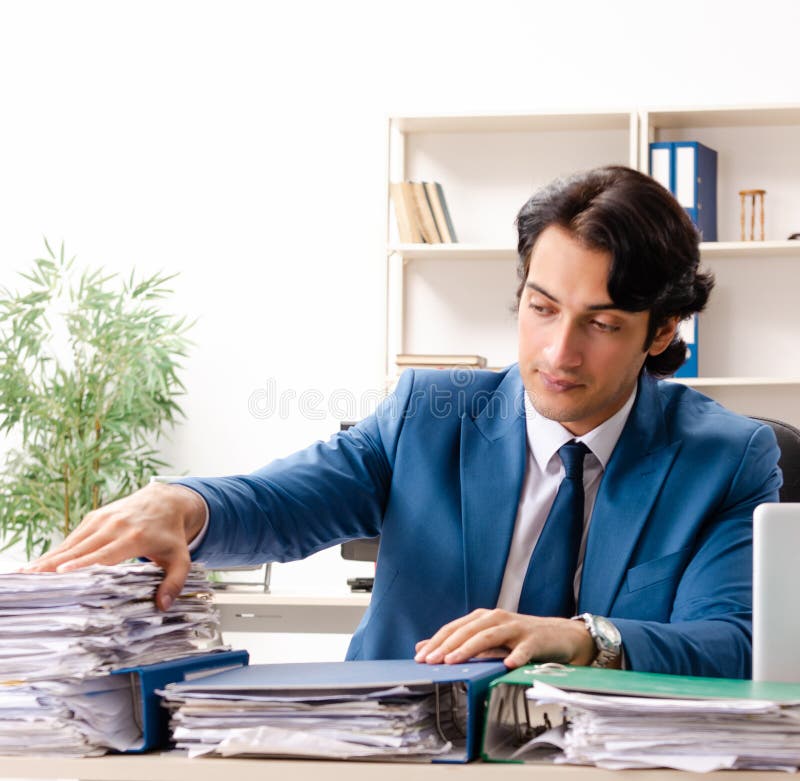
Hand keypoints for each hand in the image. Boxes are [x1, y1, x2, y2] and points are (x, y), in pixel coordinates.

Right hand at [23, 482, 206, 610]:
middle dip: (55, 564)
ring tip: (26, 574)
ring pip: (72, 542)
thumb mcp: (181, 558)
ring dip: (49, 557)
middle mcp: (115, 526)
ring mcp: (102, 519)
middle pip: (81, 549)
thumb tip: (162, 606)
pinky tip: (41, 564)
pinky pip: (73, 537)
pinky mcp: (94, 517)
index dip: (84, 563)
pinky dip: (56, 550)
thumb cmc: (171, 535)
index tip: (62, 572)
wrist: (165, 501)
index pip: (105, 553)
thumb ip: (175, 582)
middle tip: (31, 578)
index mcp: (135, 537)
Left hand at [413, 608, 596, 668]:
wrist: (559, 635)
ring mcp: (515, 627)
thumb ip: (459, 642)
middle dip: (446, 646)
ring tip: (454, 660)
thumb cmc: (519, 639)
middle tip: (431, 661)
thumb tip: (423, 647)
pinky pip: (524, 649)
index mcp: (482, 618)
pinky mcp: (534, 639)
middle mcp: (496, 618)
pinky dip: (516, 656)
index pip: (453, 628)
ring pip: (489, 636)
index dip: (436, 642)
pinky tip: (508, 664)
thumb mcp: (487, 639)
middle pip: (467, 631)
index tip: (420, 657)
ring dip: (470, 648)